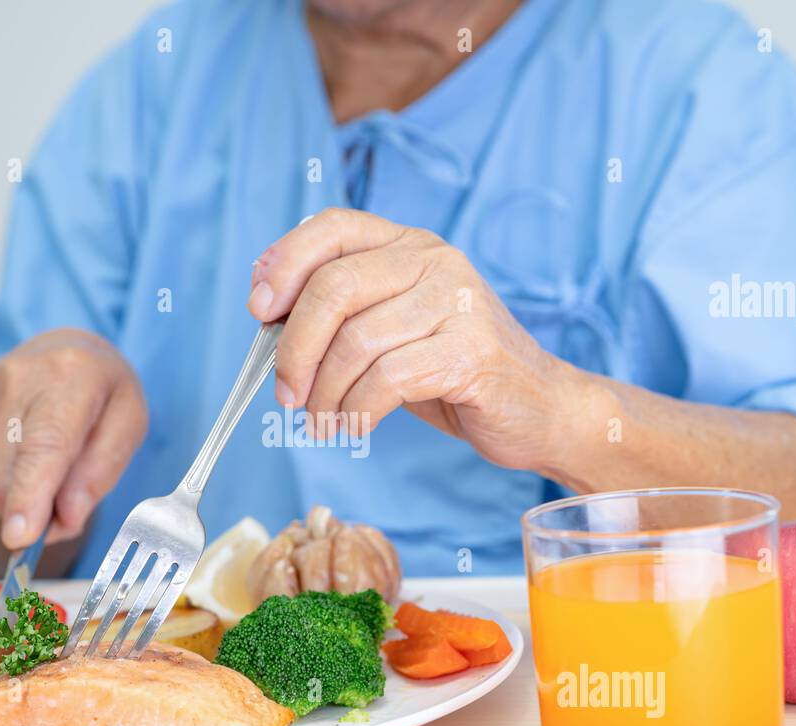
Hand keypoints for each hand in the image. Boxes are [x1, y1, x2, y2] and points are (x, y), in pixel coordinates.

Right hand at [0, 328, 147, 550]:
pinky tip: (30, 457)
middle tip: (65, 516)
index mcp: (72, 374)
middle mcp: (19, 378)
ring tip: (56, 474)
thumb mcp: (129, 424)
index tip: (21, 537)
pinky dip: (9, 482)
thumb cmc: (103, 392)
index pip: (45, 443)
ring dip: (23, 498)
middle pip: (10, 471)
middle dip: (34, 512)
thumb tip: (66, 517)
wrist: (65, 351)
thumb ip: (102, 471)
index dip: (30, 494)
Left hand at [247, 208, 578, 471]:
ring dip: (324, 394)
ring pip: (356, 341)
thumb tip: (265, 312)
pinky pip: (387, 380)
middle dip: (294, 349)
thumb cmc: (451, 369)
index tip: (259, 312)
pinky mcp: (472, 353)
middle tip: (286, 395)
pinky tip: (353, 427)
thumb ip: (342, 311)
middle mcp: (434, 261)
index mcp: (409, 244)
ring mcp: (458, 303)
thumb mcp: (391, 327)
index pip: (331, 227)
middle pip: (333, 288)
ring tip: (322, 422)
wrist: (537, 408)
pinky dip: (356, 411)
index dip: (284, 264)